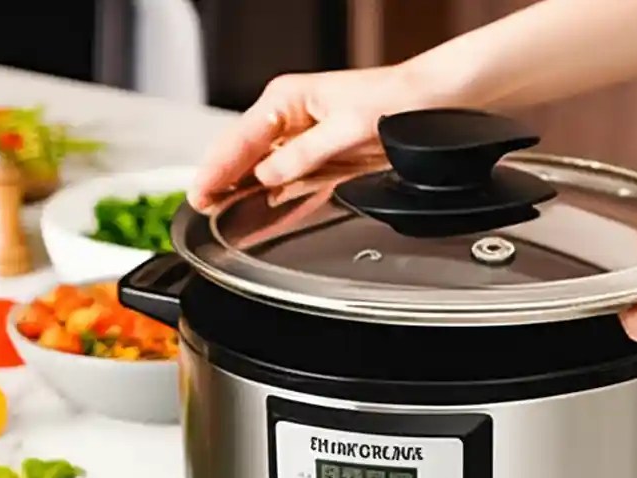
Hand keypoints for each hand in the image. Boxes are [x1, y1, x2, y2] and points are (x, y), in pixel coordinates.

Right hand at [189, 64, 445, 210]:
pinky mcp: (324, 158)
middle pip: (245, 156)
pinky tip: (264, 215)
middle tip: (201, 211)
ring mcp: (307, 139)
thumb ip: (305, 155)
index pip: (239, 140)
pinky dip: (276, 199)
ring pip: (264, 171)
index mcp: (288, 100)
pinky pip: (291, 182)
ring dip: (245, 192)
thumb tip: (267, 176)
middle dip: (222, 181)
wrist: (436, 101)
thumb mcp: (348, 128)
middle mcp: (292, 118)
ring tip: (221, 218)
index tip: (199, 195)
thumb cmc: (398, 100)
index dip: (216, 169)